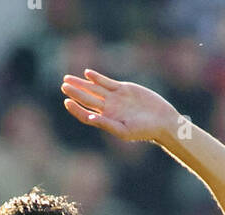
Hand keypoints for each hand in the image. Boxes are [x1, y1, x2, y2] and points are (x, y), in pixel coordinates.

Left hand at [61, 69, 178, 142]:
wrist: (161, 120)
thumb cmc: (144, 131)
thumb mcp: (124, 130)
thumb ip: (106, 124)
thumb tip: (90, 118)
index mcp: (107, 120)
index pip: (86, 114)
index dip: (76, 109)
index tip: (66, 101)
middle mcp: (108, 109)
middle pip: (87, 99)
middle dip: (75, 92)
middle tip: (63, 85)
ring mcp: (115, 98)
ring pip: (94, 89)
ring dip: (82, 83)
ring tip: (68, 78)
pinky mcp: (123, 89)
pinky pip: (106, 82)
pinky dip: (97, 78)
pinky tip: (87, 73)